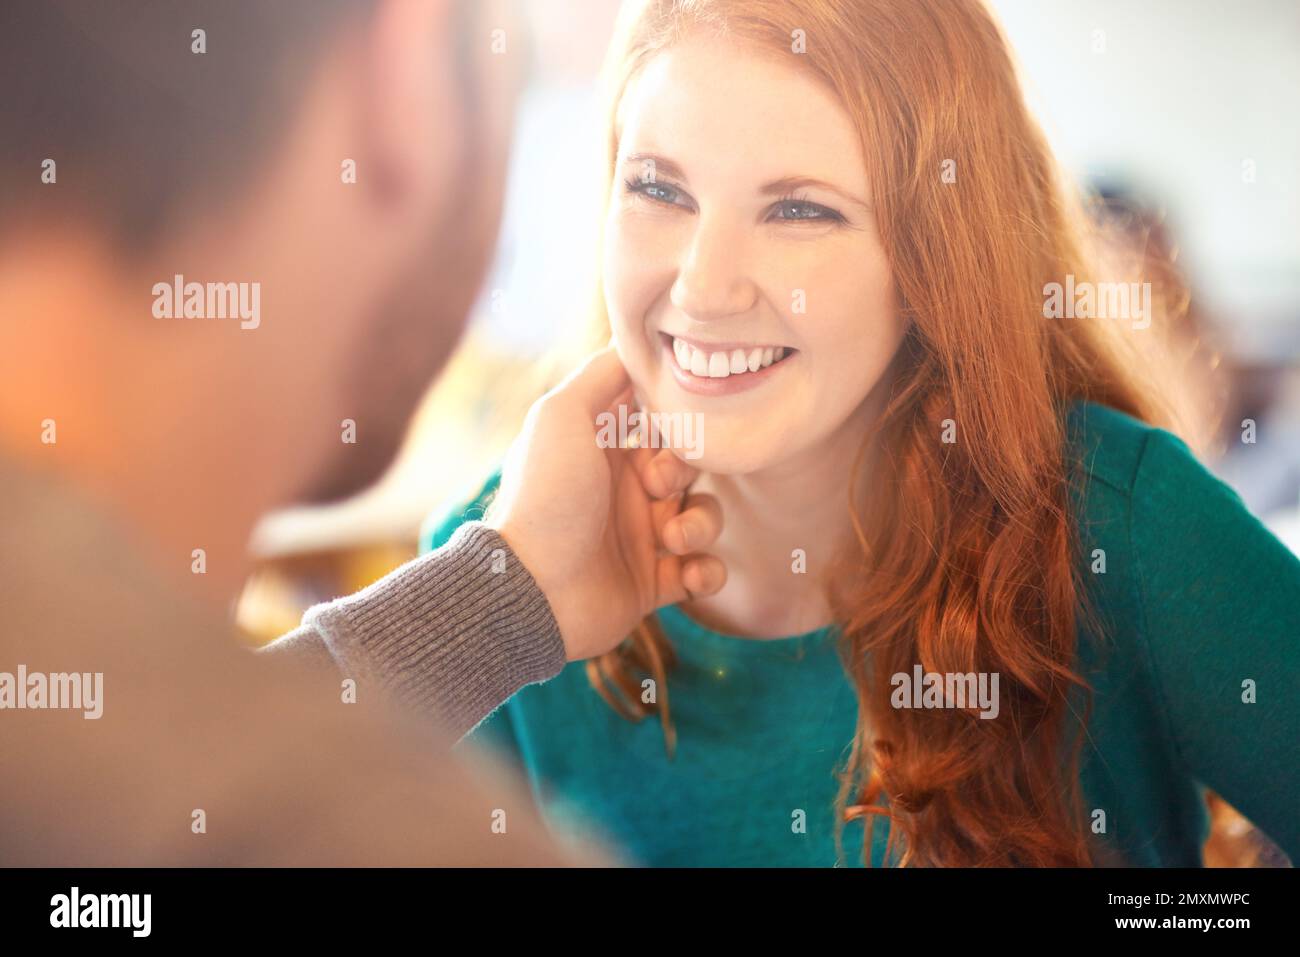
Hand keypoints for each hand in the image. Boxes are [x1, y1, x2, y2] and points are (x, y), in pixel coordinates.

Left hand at [486, 345, 725, 660]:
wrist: (531, 590)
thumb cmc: (545, 497)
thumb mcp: (560, 415)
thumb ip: (600, 373)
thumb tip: (634, 341)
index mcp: (602, 449)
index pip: (657, 420)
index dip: (675, 419)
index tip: (674, 425)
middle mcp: (622, 490)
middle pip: (688, 466)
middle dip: (689, 472)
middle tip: (659, 487)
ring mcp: (638, 538)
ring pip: (702, 517)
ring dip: (702, 523)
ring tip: (672, 538)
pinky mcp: (651, 584)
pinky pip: (702, 572)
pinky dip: (707, 572)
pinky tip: (688, 572)